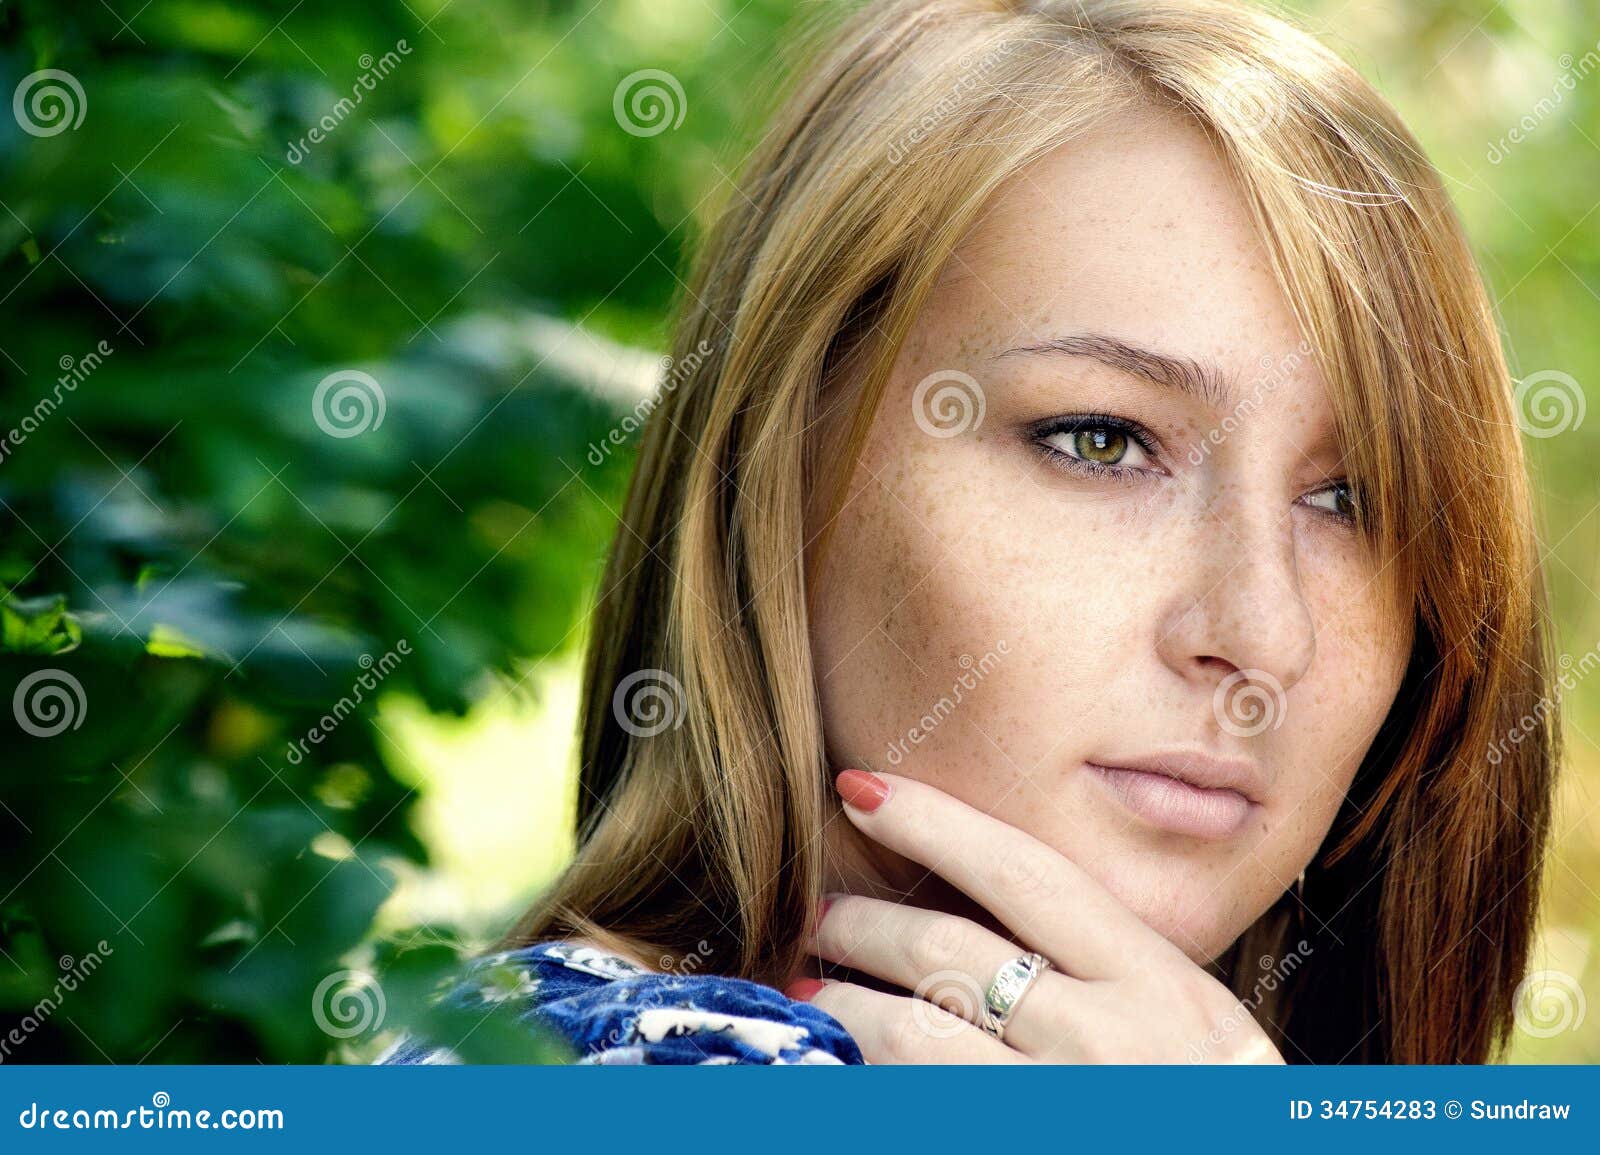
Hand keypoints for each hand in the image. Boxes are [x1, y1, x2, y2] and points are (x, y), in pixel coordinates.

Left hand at [791, 768, 1285, 1063]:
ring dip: (844, 1004)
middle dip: (863, 923)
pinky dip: (863, 1080)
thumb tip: (988, 916)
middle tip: (821, 913)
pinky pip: (912, 1106)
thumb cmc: (1216, 1111)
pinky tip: (838, 1069)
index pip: (1023, 874)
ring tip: (813, 990)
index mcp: (1157, 984)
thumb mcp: (1198, 1024)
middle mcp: (1108, 1043)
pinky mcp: (1010, 1151)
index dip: (932, 823)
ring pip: (912, 1038)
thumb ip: (1110, 969)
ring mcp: (1057, 1109)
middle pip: (947, 953)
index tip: (863, 790)